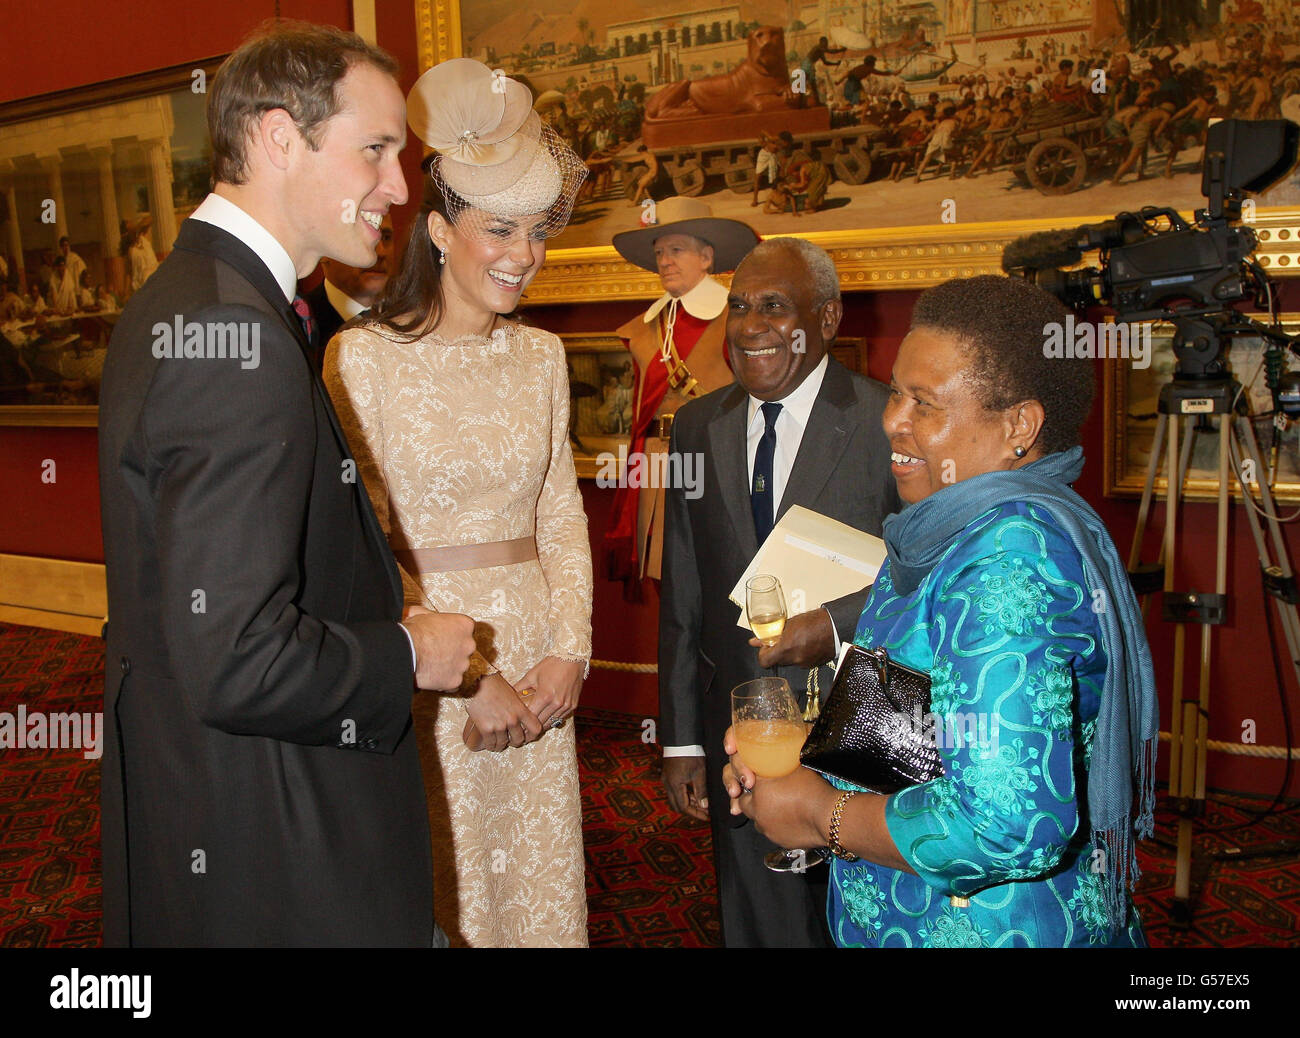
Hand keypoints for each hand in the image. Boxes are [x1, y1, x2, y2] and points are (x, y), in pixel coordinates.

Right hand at [401, 606, 475, 690]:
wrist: (405, 652)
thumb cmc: (412, 632)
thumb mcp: (421, 613)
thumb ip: (431, 614)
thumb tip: (426, 614)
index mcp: (464, 625)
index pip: (465, 630)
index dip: (453, 634)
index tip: (443, 637)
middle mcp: (469, 644)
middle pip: (465, 648)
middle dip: (453, 651)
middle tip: (437, 652)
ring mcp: (463, 664)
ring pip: (459, 666)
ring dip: (449, 666)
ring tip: (432, 665)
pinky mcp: (455, 680)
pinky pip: (453, 682)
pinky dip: (444, 681)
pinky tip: (432, 676)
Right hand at [463, 671, 542, 751]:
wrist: (476, 683)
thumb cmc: (492, 684)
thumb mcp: (511, 693)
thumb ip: (516, 704)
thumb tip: (517, 710)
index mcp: (521, 710)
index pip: (535, 728)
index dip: (532, 734)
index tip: (528, 735)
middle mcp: (512, 720)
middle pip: (519, 739)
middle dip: (515, 742)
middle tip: (511, 740)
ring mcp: (500, 725)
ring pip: (504, 743)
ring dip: (501, 745)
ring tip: (499, 744)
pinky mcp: (486, 729)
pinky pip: (491, 744)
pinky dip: (491, 746)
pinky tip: (490, 745)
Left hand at [515, 656, 584, 727]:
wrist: (572, 658)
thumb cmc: (551, 665)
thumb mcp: (532, 674)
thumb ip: (520, 687)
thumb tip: (508, 695)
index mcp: (545, 696)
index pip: (531, 717)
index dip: (523, 723)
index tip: (517, 726)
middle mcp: (556, 703)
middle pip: (541, 723)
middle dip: (531, 729)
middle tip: (522, 732)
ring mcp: (566, 705)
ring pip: (551, 723)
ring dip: (541, 726)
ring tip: (532, 729)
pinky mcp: (573, 705)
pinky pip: (560, 718)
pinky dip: (552, 720)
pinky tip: (544, 720)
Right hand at [662, 755, 708, 821]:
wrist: (680, 738)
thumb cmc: (691, 753)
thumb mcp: (699, 773)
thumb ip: (701, 790)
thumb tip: (704, 806)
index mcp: (674, 785)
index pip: (683, 807)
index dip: (695, 814)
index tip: (706, 817)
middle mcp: (667, 784)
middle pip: (677, 805)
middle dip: (691, 810)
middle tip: (704, 812)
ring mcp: (666, 779)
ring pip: (676, 798)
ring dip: (688, 802)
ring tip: (702, 803)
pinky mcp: (668, 775)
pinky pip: (675, 790)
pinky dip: (685, 794)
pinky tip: (695, 793)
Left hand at [722, 725, 836, 847]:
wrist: (828, 816)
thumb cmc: (813, 789)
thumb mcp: (793, 766)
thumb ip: (778, 761)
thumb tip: (774, 755)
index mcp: (758, 790)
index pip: (742, 781)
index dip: (749, 779)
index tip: (755, 778)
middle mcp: (757, 811)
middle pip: (744, 804)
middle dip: (752, 798)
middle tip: (765, 792)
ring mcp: (767, 828)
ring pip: (758, 819)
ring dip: (764, 813)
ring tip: (779, 805)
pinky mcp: (778, 841)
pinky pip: (772, 831)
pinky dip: (776, 825)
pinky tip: (789, 818)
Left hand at [748, 608, 835, 668]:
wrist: (835, 626)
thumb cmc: (814, 621)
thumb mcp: (788, 624)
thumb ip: (770, 634)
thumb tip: (755, 640)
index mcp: (786, 648)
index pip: (764, 661)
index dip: (762, 654)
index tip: (765, 647)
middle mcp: (794, 659)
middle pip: (777, 661)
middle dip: (776, 652)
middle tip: (780, 640)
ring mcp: (804, 663)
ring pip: (788, 661)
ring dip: (788, 653)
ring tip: (796, 639)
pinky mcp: (812, 664)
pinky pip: (800, 661)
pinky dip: (799, 654)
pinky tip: (805, 643)